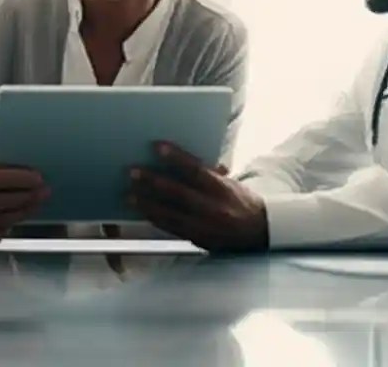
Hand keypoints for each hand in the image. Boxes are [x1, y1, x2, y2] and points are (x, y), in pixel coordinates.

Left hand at [129, 142, 268, 252]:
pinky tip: (142, 211)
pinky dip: (155, 219)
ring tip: (129, 194)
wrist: (258, 233)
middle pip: (179, 193)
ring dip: (147, 203)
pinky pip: (172, 228)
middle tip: (133, 172)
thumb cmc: (241, 202)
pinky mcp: (198, 239)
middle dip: (154, 182)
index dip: (176, 158)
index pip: (196, 170)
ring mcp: (204, 226)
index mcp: (223, 189)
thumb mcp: (230, 183)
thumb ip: (207, 172)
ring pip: (170, 214)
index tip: (157, 147)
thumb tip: (182, 158)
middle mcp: (213, 208)